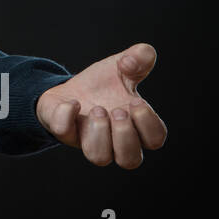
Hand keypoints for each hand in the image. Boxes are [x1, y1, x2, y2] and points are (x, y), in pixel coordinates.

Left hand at [36, 42, 166, 168]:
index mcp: (135, 126)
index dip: (149, 124)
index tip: (135, 101)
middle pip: (130, 161)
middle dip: (125, 135)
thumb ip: (139, 57)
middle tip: (117, 110)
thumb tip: (135, 58)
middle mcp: (113, 141)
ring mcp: (87, 139)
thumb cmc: (102, 86)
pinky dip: (66, 116)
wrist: (68, 89)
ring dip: (100, 134)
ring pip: (99, 157)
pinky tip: (72, 102)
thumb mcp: (122, 66)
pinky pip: (63, 133)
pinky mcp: (63, 132)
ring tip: (97, 109)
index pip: (155, 140)